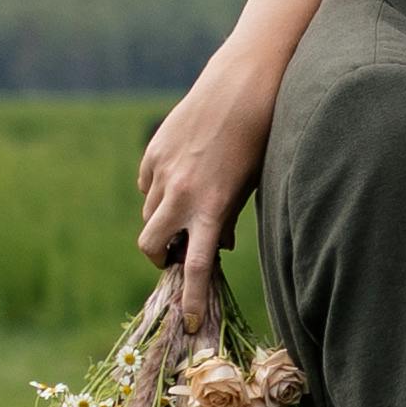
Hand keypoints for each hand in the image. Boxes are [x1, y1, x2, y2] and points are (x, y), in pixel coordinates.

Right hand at [137, 83, 260, 331]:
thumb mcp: (249, 187)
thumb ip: (228, 220)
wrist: (243, 85)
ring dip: (162, 222)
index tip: (188, 321)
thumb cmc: (258, 139)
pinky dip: (159, 190)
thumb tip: (218, 246)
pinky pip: (147, 184)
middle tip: (175, 253)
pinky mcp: (154, 150)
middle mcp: (181, 193)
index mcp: (211, 208)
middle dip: (159, 257)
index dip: (190, 298)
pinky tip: (182, 175)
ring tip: (188, 207)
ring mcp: (163, 171)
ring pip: (148, 214)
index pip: (194, 267)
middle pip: (150, 246)